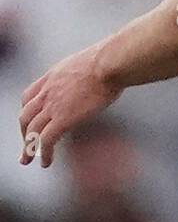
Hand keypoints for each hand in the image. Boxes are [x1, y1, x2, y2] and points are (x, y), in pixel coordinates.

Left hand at [19, 47, 120, 167]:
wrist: (109, 63)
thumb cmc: (109, 60)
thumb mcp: (87, 63)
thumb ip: (83, 74)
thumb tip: (96, 78)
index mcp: (54, 76)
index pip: (29, 95)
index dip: (27, 110)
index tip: (30, 119)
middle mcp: (48, 90)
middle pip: (25, 114)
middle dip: (24, 131)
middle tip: (26, 143)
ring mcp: (53, 105)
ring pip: (31, 130)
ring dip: (28, 147)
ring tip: (28, 158)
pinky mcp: (63, 119)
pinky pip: (46, 140)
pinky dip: (44, 153)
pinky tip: (47, 161)